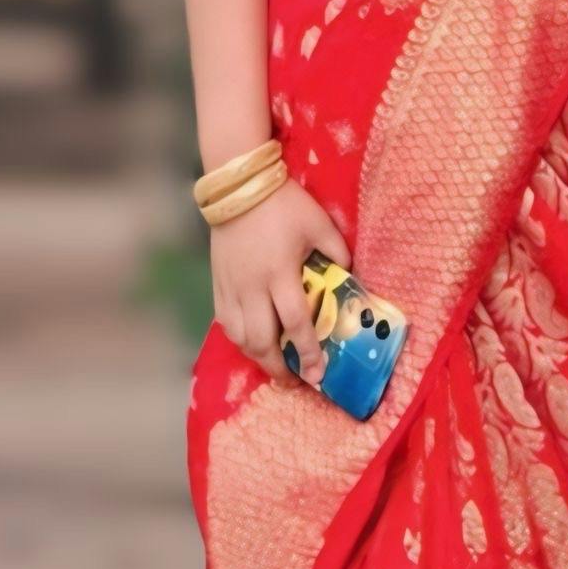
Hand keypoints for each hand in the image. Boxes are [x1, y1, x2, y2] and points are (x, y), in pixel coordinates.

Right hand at [210, 170, 352, 382]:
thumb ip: (337, 253)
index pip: (295, 323)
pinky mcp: (217, 284)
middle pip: (262, 341)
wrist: (238, 187)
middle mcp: (253, 287)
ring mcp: (231, 288)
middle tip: (295, 381)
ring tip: (275, 367)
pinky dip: (240, 340)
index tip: (318, 374)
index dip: (308, 352)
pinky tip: (253, 344)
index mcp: (280, 273)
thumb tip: (349, 277)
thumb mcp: (319, 224)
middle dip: (279, 368)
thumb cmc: (283, 205)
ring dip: (258, 358)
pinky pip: (226, 323)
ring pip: (239, 337)